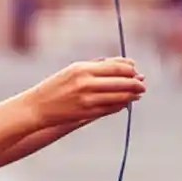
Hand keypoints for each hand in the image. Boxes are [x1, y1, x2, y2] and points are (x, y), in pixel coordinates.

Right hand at [26, 58, 145, 127]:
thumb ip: (98, 67)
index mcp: (82, 69)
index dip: (130, 69)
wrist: (38, 107)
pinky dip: (121, 105)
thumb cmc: (57, 85)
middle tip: (143, 84)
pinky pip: (110, 108)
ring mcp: (87, 100)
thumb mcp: (74, 70)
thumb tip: (125, 67)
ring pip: (119, 96)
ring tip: (138, 94)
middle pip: (121, 82)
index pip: (116, 67)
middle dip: (135, 83)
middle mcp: (86, 83)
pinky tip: (125, 103)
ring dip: (131, 95)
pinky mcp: (87, 113)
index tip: (136, 70)